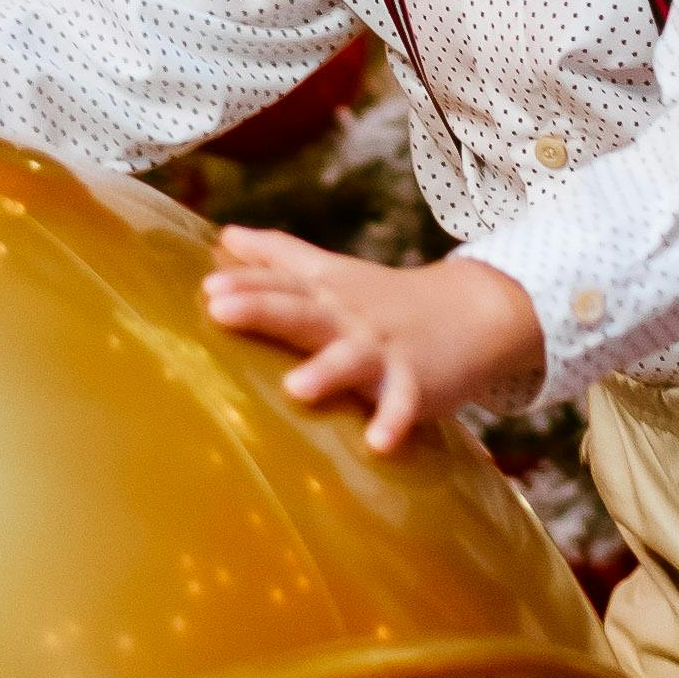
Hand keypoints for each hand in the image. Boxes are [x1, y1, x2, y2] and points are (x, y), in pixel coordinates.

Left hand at [202, 232, 548, 451]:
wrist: (471, 311)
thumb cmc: (382, 299)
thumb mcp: (331, 272)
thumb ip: (279, 256)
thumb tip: (225, 235)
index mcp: (323, 292)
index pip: (278, 282)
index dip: (243, 283)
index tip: (207, 287)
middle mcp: (347, 316)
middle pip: (300, 310)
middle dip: (262, 308)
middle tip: (220, 309)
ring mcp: (382, 348)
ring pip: (351, 359)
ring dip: (326, 371)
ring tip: (295, 388)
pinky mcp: (416, 381)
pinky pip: (403, 403)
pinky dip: (394, 420)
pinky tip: (378, 442)